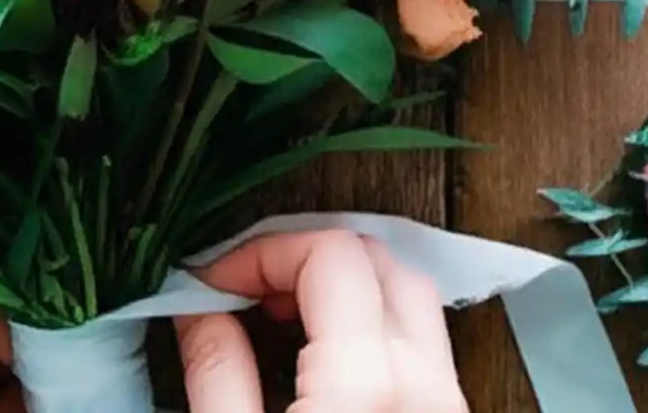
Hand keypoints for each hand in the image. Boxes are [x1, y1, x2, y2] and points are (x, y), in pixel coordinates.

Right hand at [174, 230, 468, 412]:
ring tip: (285, 314)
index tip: (216, 281)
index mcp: (364, 389)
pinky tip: (325, 353)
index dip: (262, 250)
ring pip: (412, 295)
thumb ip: (216, 373)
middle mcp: (425, 388)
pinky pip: (424, 342)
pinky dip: (374, 320)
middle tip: (248, 289)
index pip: (330, 254)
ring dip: (346, 283)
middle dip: (303, 256)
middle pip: (378, 259)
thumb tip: (200, 309)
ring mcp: (448, 406)